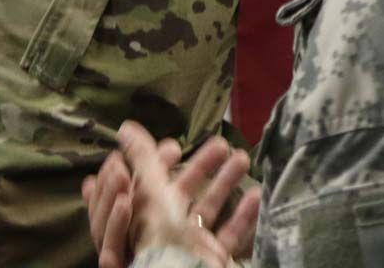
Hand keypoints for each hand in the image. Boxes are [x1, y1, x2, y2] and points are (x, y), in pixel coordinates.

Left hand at [83, 122, 260, 267]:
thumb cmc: (165, 238)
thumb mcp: (152, 193)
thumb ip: (143, 160)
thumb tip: (125, 127)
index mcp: (146, 212)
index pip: (150, 179)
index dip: (163, 159)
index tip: (178, 143)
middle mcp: (166, 228)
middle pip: (183, 191)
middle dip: (202, 165)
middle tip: (222, 144)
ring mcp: (190, 244)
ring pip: (208, 208)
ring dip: (225, 183)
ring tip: (243, 158)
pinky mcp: (212, 256)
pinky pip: (228, 233)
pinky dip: (243, 215)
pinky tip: (258, 195)